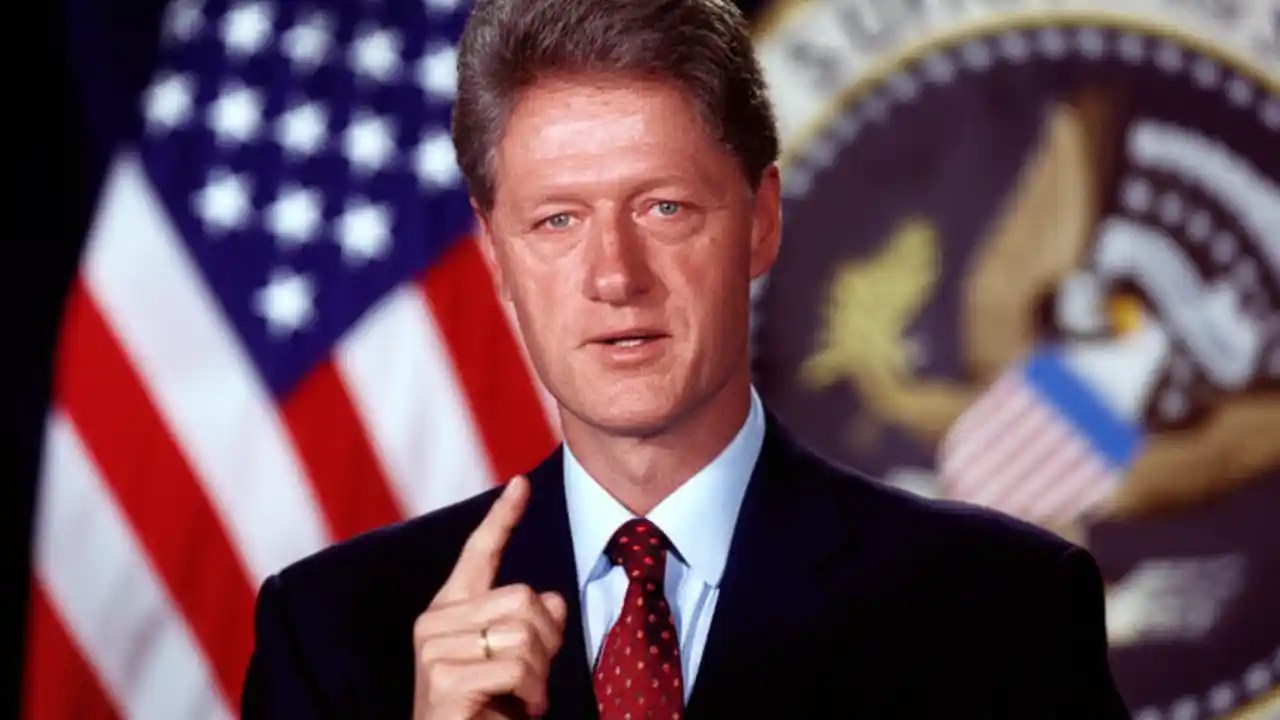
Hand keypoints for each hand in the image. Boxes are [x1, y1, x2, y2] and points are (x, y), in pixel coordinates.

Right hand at [412, 475, 568, 719]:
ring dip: (540, 676)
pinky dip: (532, 695)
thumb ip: (530, 625)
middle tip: (533, 680)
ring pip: (525, 634)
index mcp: (449, 611)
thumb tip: (553, 599)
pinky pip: (517, 667)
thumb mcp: (515, 661)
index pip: (478, 552)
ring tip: (521, 699)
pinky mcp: (444, 679)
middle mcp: (434, 623)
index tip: (522, 483)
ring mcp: (434, 650)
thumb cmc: (486, 710)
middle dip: (547, 641)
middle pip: (525, 598)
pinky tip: (516, 712)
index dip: (503, 517)